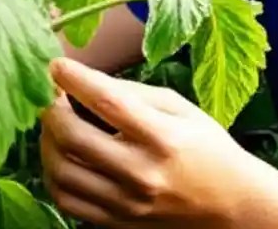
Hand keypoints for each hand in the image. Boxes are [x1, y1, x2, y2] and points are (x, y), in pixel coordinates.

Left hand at [39, 57, 262, 227]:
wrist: (230, 205)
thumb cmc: (208, 148)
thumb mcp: (182, 109)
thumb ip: (136, 93)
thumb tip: (88, 81)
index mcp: (163, 137)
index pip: (107, 101)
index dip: (74, 78)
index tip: (57, 64)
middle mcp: (142, 173)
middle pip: (73, 137)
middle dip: (50, 109)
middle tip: (50, 94)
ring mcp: (126, 203)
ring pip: (60, 172)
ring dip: (47, 142)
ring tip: (54, 125)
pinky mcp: (117, 223)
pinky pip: (66, 200)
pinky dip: (54, 175)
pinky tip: (61, 156)